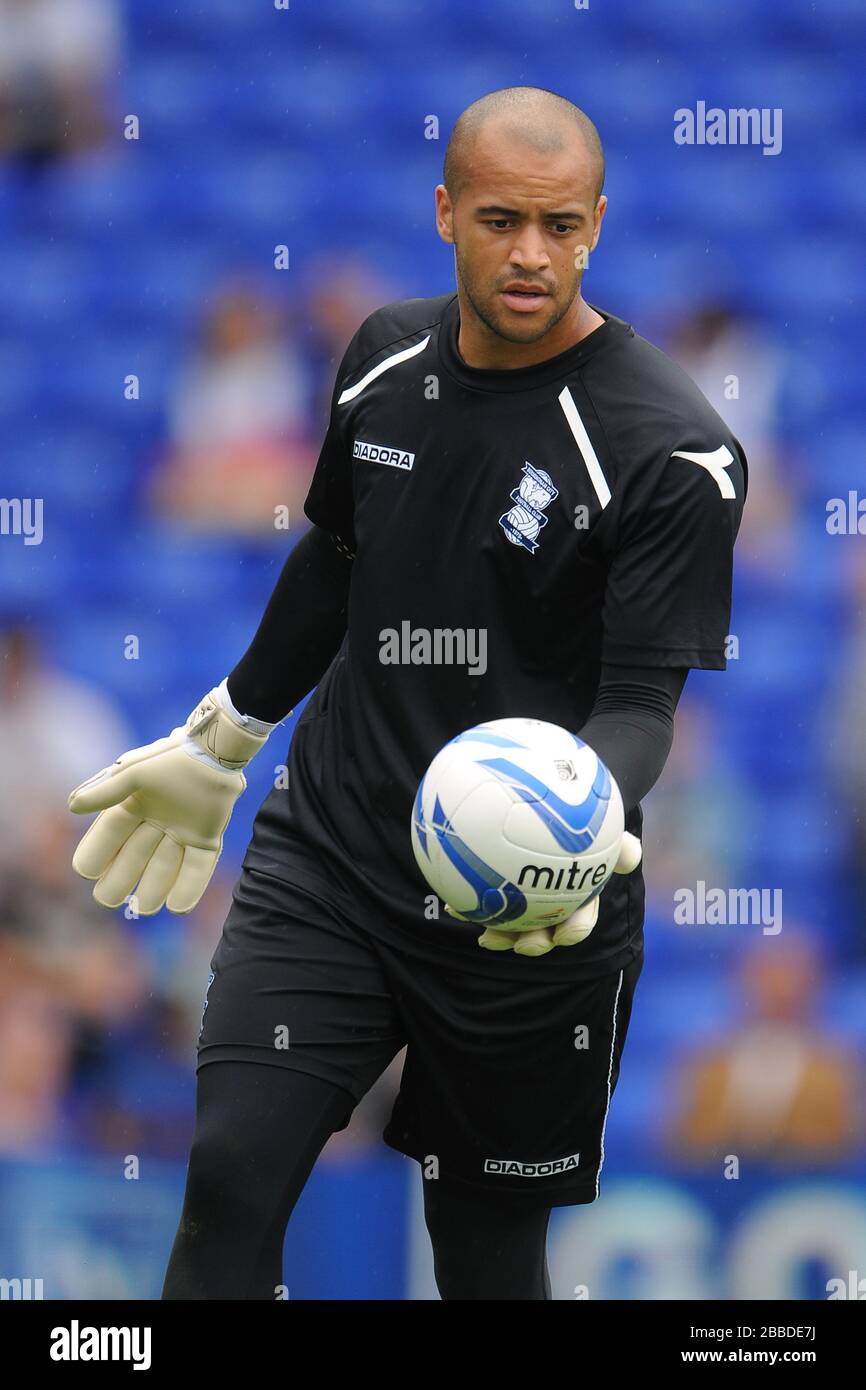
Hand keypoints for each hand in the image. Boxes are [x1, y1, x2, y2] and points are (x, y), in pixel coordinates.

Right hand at [68, 686, 270, 914]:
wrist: (214, 751)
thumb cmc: (170, 758)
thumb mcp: (134, 771)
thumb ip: (106, 790)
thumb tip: (72, 807)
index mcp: (133, 807)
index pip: (110, 835)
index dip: (97, 853)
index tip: (86, 871)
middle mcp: (155, 824)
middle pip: (134, 858)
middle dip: (121, 879)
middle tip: (109, 899)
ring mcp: (182, 832)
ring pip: (164, 867)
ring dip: (154, 888)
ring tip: (147, 907)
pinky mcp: (206, 837)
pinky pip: (198, 866)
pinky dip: (190, 886)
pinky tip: (178, 907)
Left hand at [444, 831, 641, 956]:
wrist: (555, 805)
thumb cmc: (583, 819)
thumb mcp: (603, 827)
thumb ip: (618, 842)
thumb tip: (633, 854)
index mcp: (577, 897)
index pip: (578, 922)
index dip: (571, 932)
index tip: (563, 934)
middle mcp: (551, 906)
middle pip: (544, 934)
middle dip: (531, 944)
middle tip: (520, 943)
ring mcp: (523, 902)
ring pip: (512, 926)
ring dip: (498, 934)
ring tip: (482, 935)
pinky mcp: (497, 892)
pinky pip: (483, 902)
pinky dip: (468, 904)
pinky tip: (452, 903)